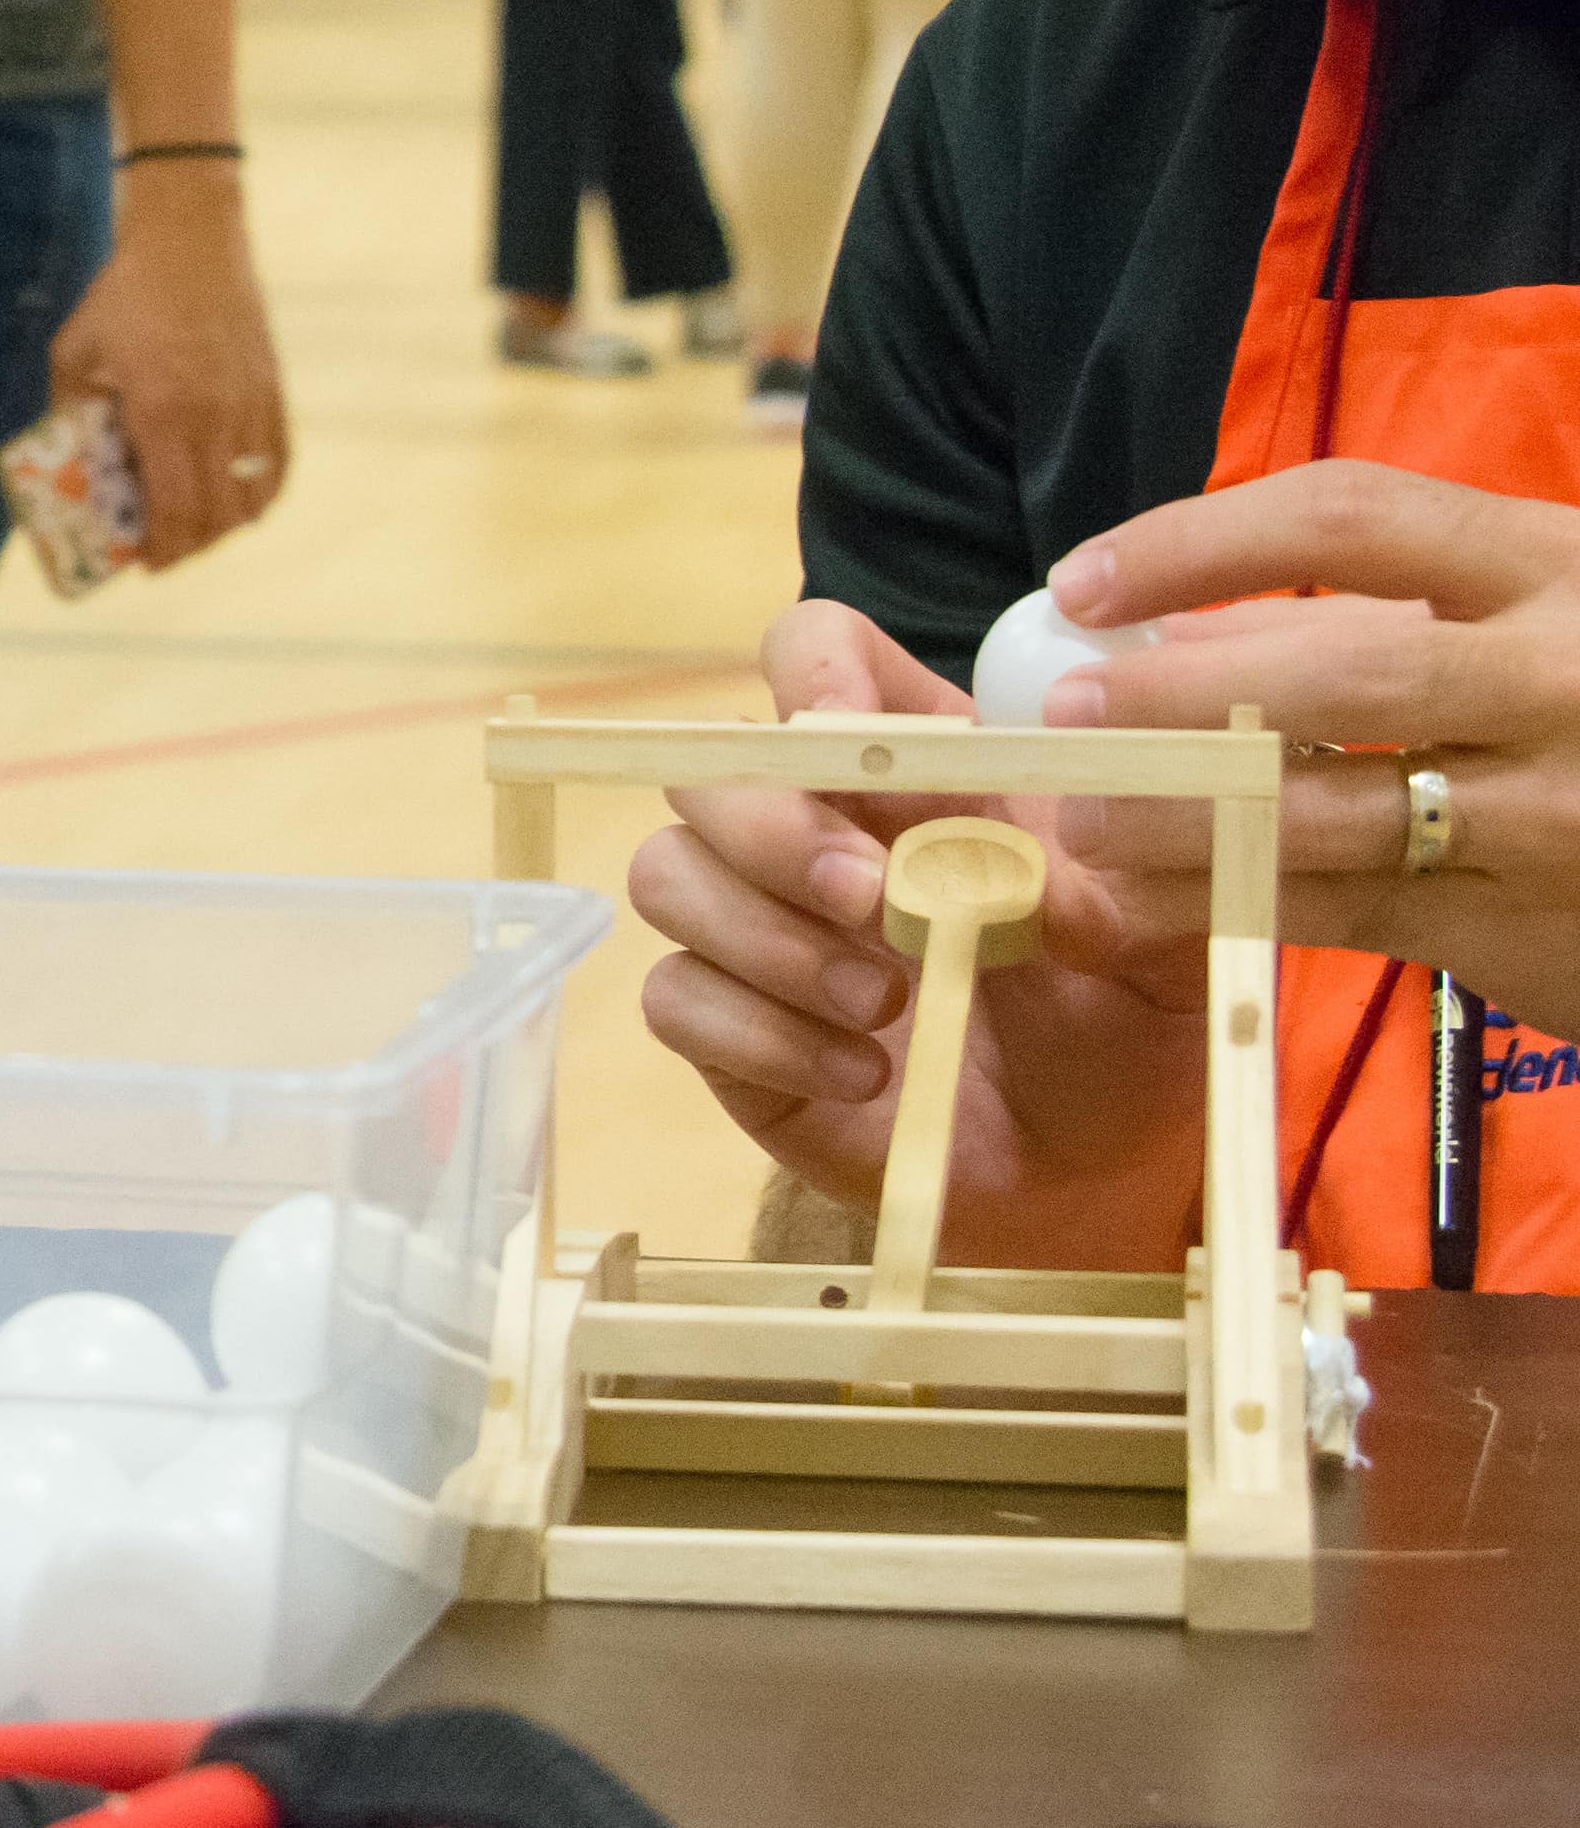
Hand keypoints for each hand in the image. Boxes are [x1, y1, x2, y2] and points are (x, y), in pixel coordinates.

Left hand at [47, 166, 282, 570]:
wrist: (189, 242)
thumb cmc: (124, 296)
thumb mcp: (76, 353)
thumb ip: (69, 411)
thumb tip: (64, 462)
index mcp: (163, 412)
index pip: (176, 510)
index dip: (164, 550)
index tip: (146, 565)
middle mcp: (215, 417)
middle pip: (217, 517)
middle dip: (191, 548)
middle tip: (165, 554)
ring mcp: (252, 405)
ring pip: (254, 497)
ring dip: (226, 526)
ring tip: (198, 529)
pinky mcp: (273, 391)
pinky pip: (278, 463)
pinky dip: (262, 492)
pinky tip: (239, 499)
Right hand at [624, 600, 1208, 1263]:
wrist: (1090, 1170)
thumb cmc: (1123, 1023)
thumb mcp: (1160, 950)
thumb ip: (1116, 899)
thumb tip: (1033, 883)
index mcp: (914, 772)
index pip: (814, 657)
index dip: (813, 674)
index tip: (847, 734)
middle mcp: (814, 831)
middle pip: (710, 769)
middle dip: (775, 829)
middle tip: (871, 901)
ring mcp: (756, 928)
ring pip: (667, 874)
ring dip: (766, 938)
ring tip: (881, 1004)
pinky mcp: (727, 1029)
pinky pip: (674, 998)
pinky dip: (761, 1035)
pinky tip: (858, 1075)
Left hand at [1040, 464, 1579, 1031]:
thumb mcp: (1522, 628)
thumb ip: (1364, 623)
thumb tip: (1170, 629)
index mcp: (1559, 569)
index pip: (1352, 518)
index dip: (1197, 542)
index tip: (1083, 583)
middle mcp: (1565, 682)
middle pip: (1342, 672)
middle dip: (1179, 694)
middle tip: (1066, 715)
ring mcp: (1554, 815)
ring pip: (1330, 813)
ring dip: (1178, 819)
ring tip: (1081, 821)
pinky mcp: (1526, 925)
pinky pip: (1348, 911)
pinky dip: (1229, 902)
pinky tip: (1145, 899)